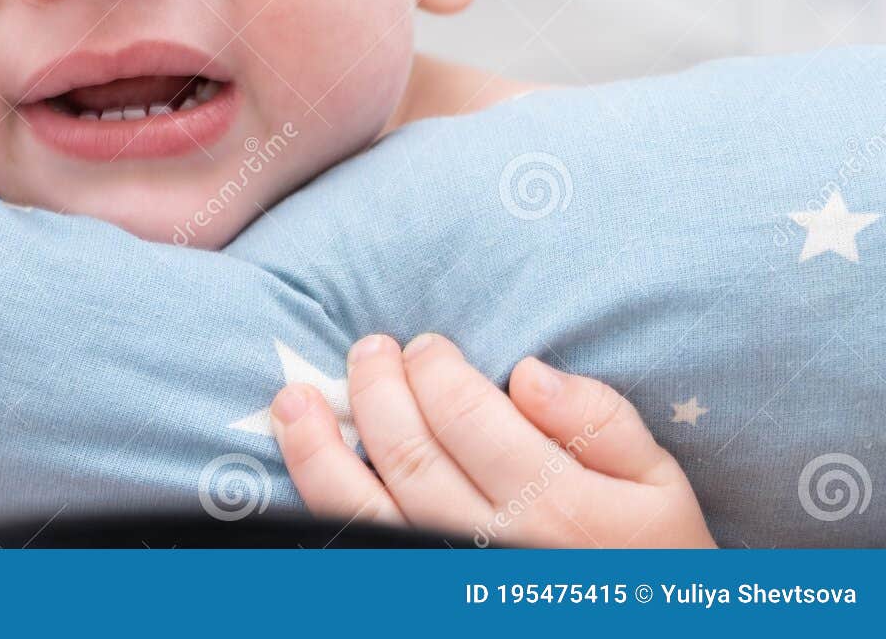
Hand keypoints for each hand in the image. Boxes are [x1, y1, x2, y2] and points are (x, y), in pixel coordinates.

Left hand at [269, 333, 714, 546]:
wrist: (645, 632)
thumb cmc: (651, 557)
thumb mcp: (661, 486)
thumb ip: (601, 421)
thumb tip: (527, 373)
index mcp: (558, 507)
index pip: (466, 416)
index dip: (434, 370)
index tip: (424, 346)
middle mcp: (493, 546)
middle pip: (408, 451)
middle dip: (377, 388)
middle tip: (371, 350)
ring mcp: (449, 578)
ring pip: (363, 508)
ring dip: (317, 447)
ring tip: (294, 399)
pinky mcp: (422, 590)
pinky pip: (360, 550)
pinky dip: (320, 505)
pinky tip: (302, 465)